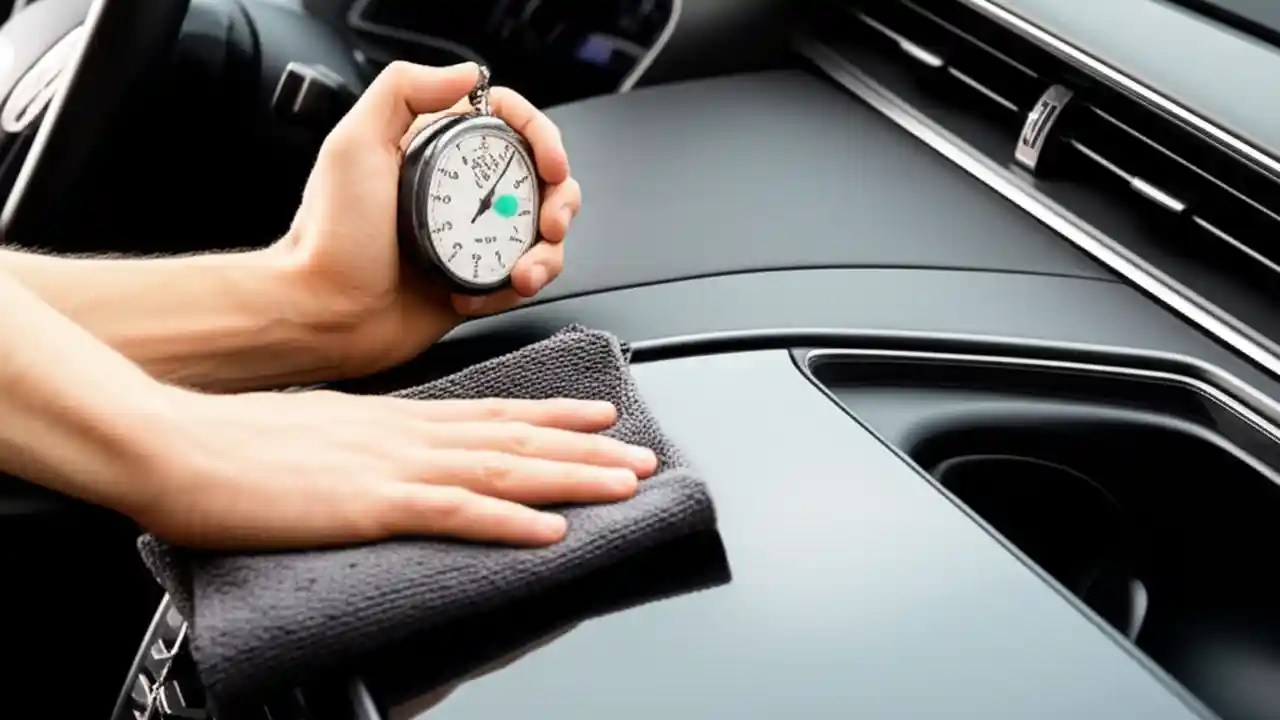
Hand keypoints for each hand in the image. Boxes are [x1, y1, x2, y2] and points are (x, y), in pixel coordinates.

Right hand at [126, 389, 654, 549]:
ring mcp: (393, 466)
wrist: (175, 443)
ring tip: (624, 484)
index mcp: (393, 419)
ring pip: (504, 469)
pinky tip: (550, 532)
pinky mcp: (370, 503)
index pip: (492, 413)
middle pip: (515, 439)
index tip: (598, 415)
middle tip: (640, 453)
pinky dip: (508, 522)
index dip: (553, 415)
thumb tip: (390, 457)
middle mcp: (406, 434)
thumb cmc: (232, 442)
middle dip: (585, 448)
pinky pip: (455, 512)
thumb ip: (365, 444)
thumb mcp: (317, 431)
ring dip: (571, 478)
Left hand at [278, 61, 581, 377]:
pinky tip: (476, 295)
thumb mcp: (355, 144)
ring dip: (547, 255)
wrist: (326, 316)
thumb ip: (404, 91)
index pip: (511, 125)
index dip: (543, 139)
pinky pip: (522, 279)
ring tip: (522, 275)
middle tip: (550, 225)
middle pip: (541, 180)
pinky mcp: (476, 280)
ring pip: (542, 234)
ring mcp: (471, 238)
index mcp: (437, 151)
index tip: (552, 166)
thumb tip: (467, 73)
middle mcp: (459, 191)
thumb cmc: (330, 237)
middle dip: (561, 203)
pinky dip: (515, 289)